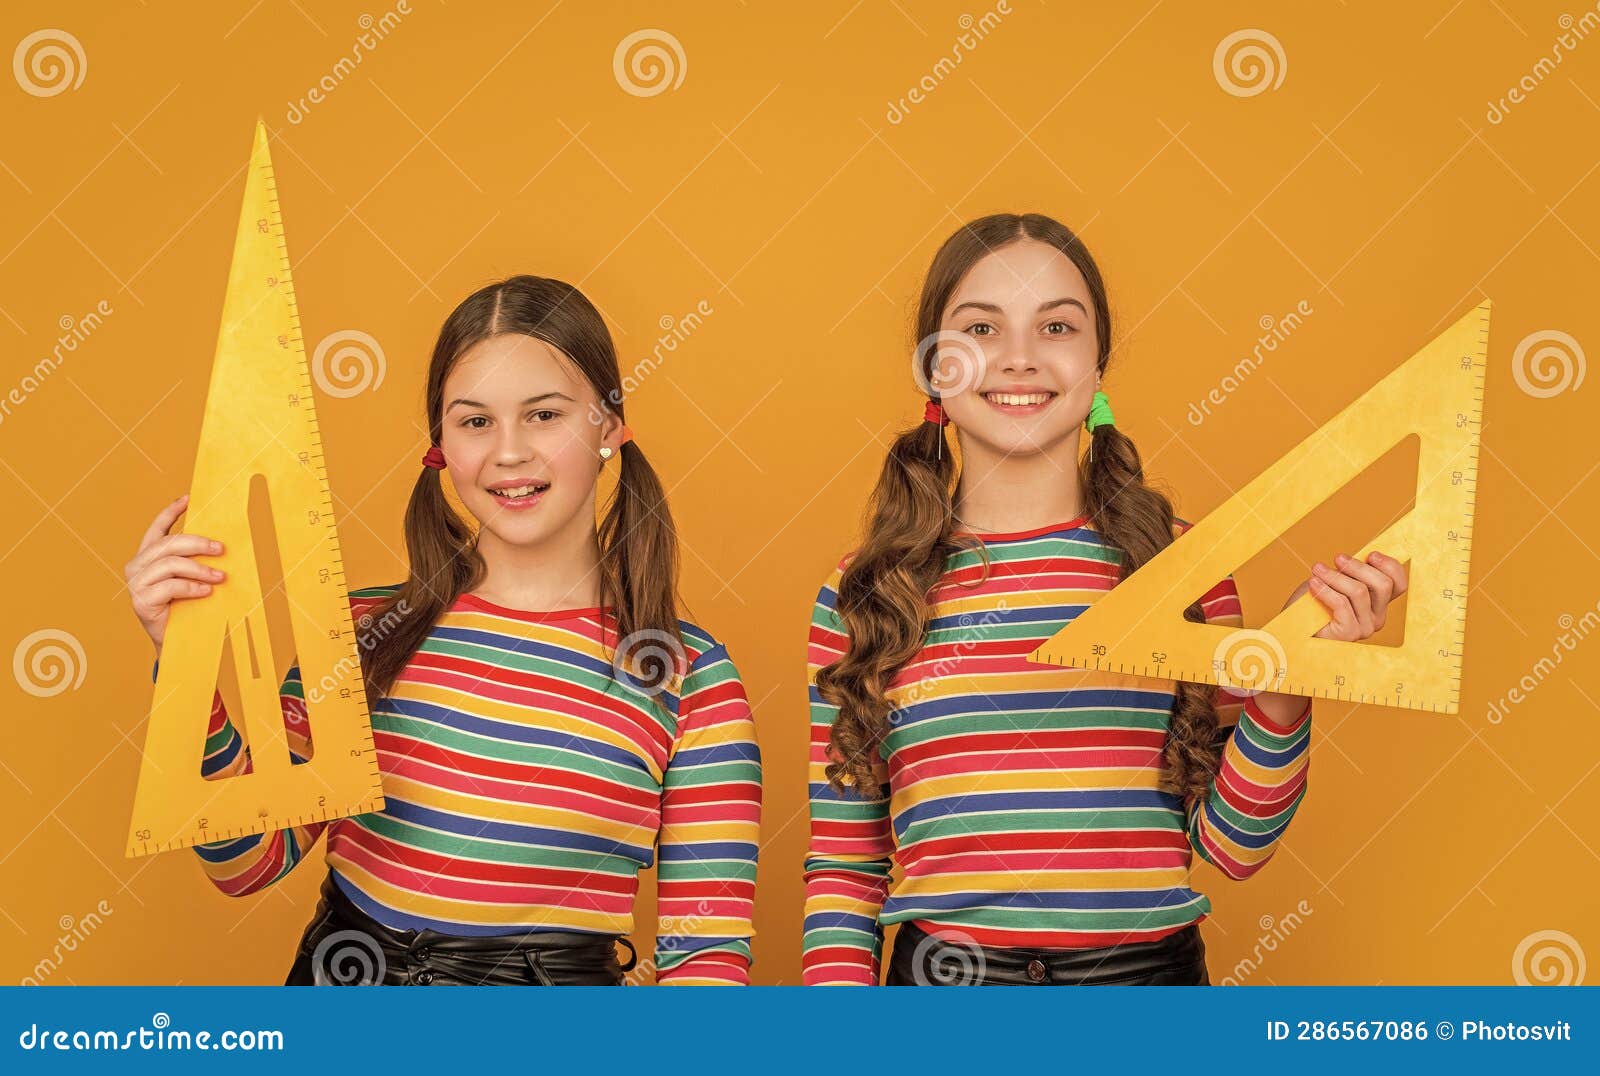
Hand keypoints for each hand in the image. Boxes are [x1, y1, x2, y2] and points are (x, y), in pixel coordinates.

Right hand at [124, 493, 226, 653]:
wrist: (178, 641)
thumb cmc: (188, 605)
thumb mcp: (192, 577)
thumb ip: (195, 559)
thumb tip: (222, 543)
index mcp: (148, 555)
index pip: (157, 528)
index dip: (171, 511)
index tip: (189, 498)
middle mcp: (137, 565)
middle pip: (169, 544)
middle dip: (198, 543)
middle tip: (221, 549)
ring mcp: (136, 582)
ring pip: (170, 564)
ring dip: (200, 569)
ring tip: (220, 577)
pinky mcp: (140, 600)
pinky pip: (170, 586)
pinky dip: (192, 587)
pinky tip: (206, 591)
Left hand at [1282, 551, 1407, 640]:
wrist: (1292, 624)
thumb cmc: (1313, 600)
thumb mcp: (1336, 580)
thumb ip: (1353, 571)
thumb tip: (1365, 555)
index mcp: (1378, 604)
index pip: (1399, 584)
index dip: (1389, 566)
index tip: (1371, 554)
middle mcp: (1377, 618)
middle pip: (1383, 584)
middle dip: (1358, 566)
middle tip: (1337, 558)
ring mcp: (1365, 628)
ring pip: (1360, 592)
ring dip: (1335, 576)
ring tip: (1317, 570)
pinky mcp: (1348, 634)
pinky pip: (1342, 604)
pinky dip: (1326, 589)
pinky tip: (1313, 582)